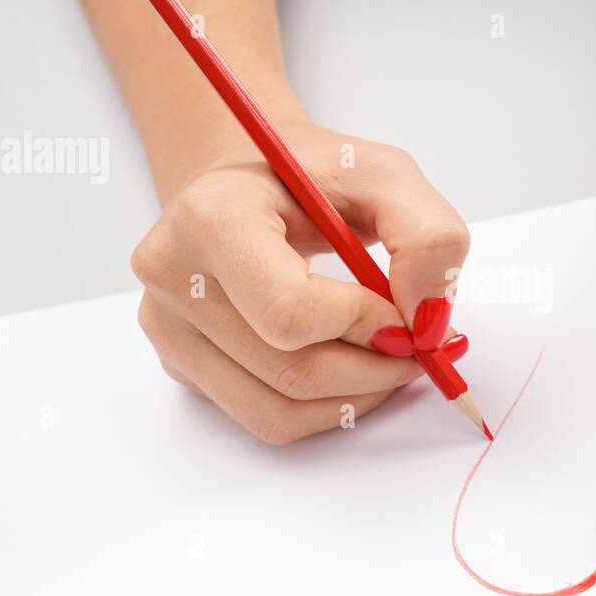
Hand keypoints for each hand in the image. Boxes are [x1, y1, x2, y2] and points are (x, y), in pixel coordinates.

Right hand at [131, 121, 469, 444]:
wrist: (246, 182)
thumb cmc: (311, 177)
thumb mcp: (385, 175)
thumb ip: (428, 236)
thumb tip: (428, 321)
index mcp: (211, 217)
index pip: (291, 313)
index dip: (365, 324)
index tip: (402, 308)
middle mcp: (172, 276)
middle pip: (292, 372)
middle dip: (376, 369)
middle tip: (417, 346)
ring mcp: (167, 328)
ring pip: (280, 414)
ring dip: (356, 396)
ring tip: (387, 356)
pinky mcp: (180, 365)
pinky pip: (266, 420)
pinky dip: (325, 407)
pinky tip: (348, 366)